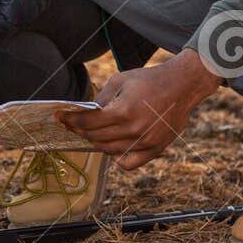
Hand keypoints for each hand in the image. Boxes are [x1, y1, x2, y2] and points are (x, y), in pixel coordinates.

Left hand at [57, 50, 222, 169]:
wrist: (182, 86)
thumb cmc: (149, 80)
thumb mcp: (120, 81)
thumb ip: (100, 98)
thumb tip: (84, 111)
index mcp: (123, 111)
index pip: (87, 122)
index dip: (70, 120)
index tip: (60, 117)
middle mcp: (134, 129)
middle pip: (96, 137)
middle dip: (80, 130)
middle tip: (72, 125)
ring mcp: (145, 142)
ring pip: (109, 150)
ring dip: (96, 142)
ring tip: (91, 133)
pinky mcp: (155, 149)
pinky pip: (128, 163)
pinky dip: (116, 157)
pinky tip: (112, 147)